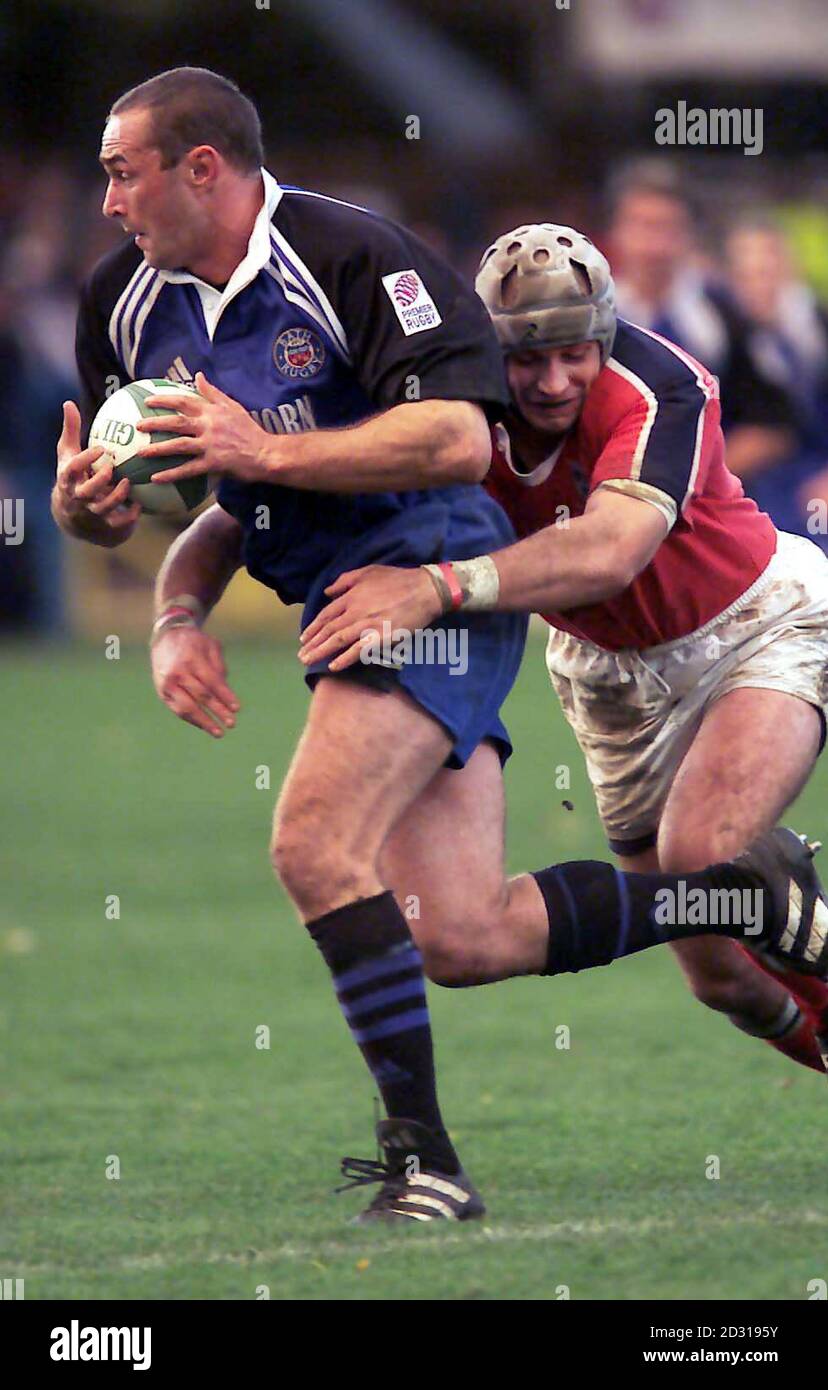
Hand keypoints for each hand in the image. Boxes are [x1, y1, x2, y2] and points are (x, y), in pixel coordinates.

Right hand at [55, 401, 140, 530]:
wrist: (71, 514)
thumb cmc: (73, 475)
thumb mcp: (68, 454)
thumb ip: (71, 430)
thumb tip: (68, 402)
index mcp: (68, 478)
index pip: (72, 469)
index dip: (85, 460)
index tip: (100, 448)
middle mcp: (77, 497)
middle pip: (86, 492)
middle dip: (99, 481)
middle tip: (113, 466)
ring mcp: (90, 512)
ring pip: (103, 507)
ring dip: (116, 496)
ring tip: (128, 483)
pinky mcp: (103, 524)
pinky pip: (118, 523)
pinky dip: (129, 516)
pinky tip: (141, 505)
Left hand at [136, 372, 269, 484]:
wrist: (266, 453)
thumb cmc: (250, 430)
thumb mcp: (233, 406)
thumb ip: (213, 392)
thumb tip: (198, 375)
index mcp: (212, 412)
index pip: (184, 401)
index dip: (164, 400)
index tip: (148, 401)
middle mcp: (209, 426)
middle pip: (177, 423)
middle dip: (155, 423)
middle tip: (138, 426)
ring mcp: (210, 445)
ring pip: (179, 445)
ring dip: (158, 449)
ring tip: (141, 453)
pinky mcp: (213, 463)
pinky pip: (188, 470)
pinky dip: (171, 474)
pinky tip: (156, 478)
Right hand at [151, 626, 240, 737]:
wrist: (165, 638)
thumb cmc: (194, 643)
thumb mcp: (210, 646)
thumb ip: (219, 668)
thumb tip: (226, 694)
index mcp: (191, 659)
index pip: (211, 681)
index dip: (225, 696)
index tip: (237, 708)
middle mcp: (177, 672)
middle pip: (200, 696)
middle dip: (218, 711)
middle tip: (232, 724)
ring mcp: (167, 684)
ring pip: (187, 708)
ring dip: (204, 722)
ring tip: (219, 733)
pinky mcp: (162, 693)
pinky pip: (178, 710)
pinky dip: (193, 720)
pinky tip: (205, 726)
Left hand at [299, 565, 443, 670]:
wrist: (425, 590)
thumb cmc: (398, 579)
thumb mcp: (368, 571)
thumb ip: (345, 580)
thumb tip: (327, 591)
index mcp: (351, 596)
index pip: (326, 614)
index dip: (313, 627)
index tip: (304, 638)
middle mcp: (355, 610)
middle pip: (328, 629)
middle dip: (312, 643)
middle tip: (301, 655)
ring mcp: (367, 624)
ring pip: (338, 640)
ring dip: (321, 652)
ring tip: (308, 661)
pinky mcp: (381, 636)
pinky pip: (359, 650)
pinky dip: (345, 659)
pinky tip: (333, 666)